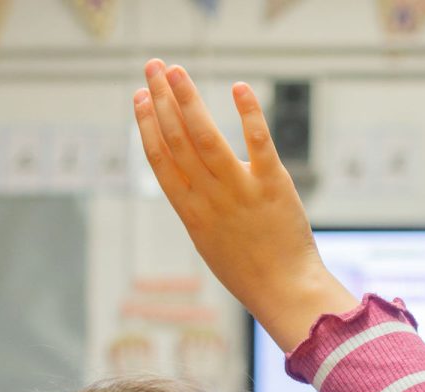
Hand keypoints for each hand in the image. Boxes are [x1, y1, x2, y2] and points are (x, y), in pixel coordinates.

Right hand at [133, 60, 357, 352]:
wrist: (285, 292)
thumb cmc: (248, 271)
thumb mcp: (210, 241)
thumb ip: (198, 207)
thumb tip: (189, 177)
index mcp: (191, 212)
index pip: (160, 160)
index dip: (146, 124)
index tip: (139, 96)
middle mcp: (209, 198)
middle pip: (177, 140)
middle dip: (161, 99)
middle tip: (153, 66)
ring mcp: (240, 191)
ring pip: (205, 138)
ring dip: (188, 99)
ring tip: (176, 70)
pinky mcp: (273, 187)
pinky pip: (258, 144)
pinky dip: (248, 114)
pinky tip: (239, 87)